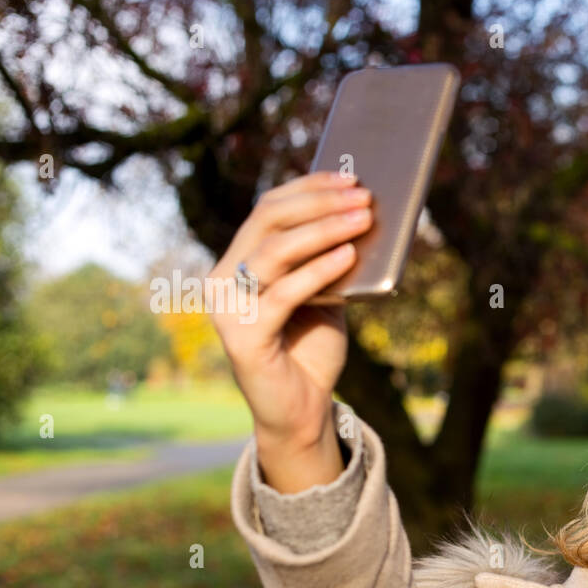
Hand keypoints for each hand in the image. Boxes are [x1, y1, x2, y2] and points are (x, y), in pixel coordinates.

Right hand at [204, 170, 372, 454]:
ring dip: (323, 230)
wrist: (301, 409)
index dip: (310, 188)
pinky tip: (348, 255)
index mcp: (239, 261)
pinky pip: (284, 294)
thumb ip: (329, 259)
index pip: (269, 209)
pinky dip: (318, 271)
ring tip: (363, 219)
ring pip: (275, 252)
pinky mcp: (243, 337)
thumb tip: (362, 214)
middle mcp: (224, 279)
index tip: (350, 177)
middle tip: (364, 196)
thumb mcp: (325, 294)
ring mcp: (228, 308)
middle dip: (321, 204)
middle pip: (269, 222)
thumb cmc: (312, 349)